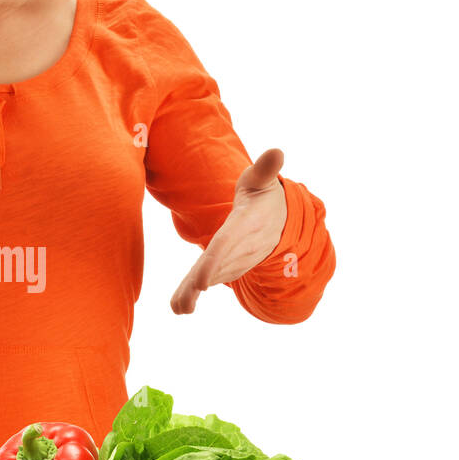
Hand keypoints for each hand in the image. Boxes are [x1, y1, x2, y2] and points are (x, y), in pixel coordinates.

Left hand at [170, 149, 287, 314]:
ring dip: (192, 292)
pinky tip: (179, 306)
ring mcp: (236, 260)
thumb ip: (265, 169)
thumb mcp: (262, 180)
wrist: (280, 221)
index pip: (227, 244)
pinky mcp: (228, 266)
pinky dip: (193, 291)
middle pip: (216, 267)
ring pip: (211, 277)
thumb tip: (277, 151)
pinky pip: (208, 279)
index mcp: (245, 225)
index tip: (201, 281)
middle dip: (198, 285)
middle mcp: (241, 248)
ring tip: (178, 308)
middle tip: (182, 305)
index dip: (215, 262)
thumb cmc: (263, 195)